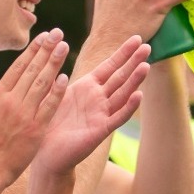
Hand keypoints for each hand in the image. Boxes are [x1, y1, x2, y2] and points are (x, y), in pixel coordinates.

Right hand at [0, 29, 69, 190]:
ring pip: (42, 83)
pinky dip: (56, 92)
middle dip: (46, 49)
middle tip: (59, 34)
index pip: (18, 66)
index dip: (32, 50)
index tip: (44, 36)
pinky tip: (65, 78)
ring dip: (54, 63)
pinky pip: (48, 107)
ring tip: (64, 47)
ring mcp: (24, 115)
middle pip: (32, 70)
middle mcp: (11, 101)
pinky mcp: (35, 129)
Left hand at [32, 37, 151, 175]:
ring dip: (134, 80)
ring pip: (122, 94)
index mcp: (87, 87)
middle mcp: (98, 99)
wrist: (46, 154)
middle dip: (133, 61)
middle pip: (120, 77)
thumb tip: (54, 48)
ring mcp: (101, 114)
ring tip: (146, 65)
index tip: (137, 38)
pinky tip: (139, 95)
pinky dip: (128, 107)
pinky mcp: (100, 130)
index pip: (109, 66)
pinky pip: (117, 117)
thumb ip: (58, 74)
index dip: (123, 53)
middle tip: (148, 46)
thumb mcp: (53, 93)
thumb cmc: (49, 124)